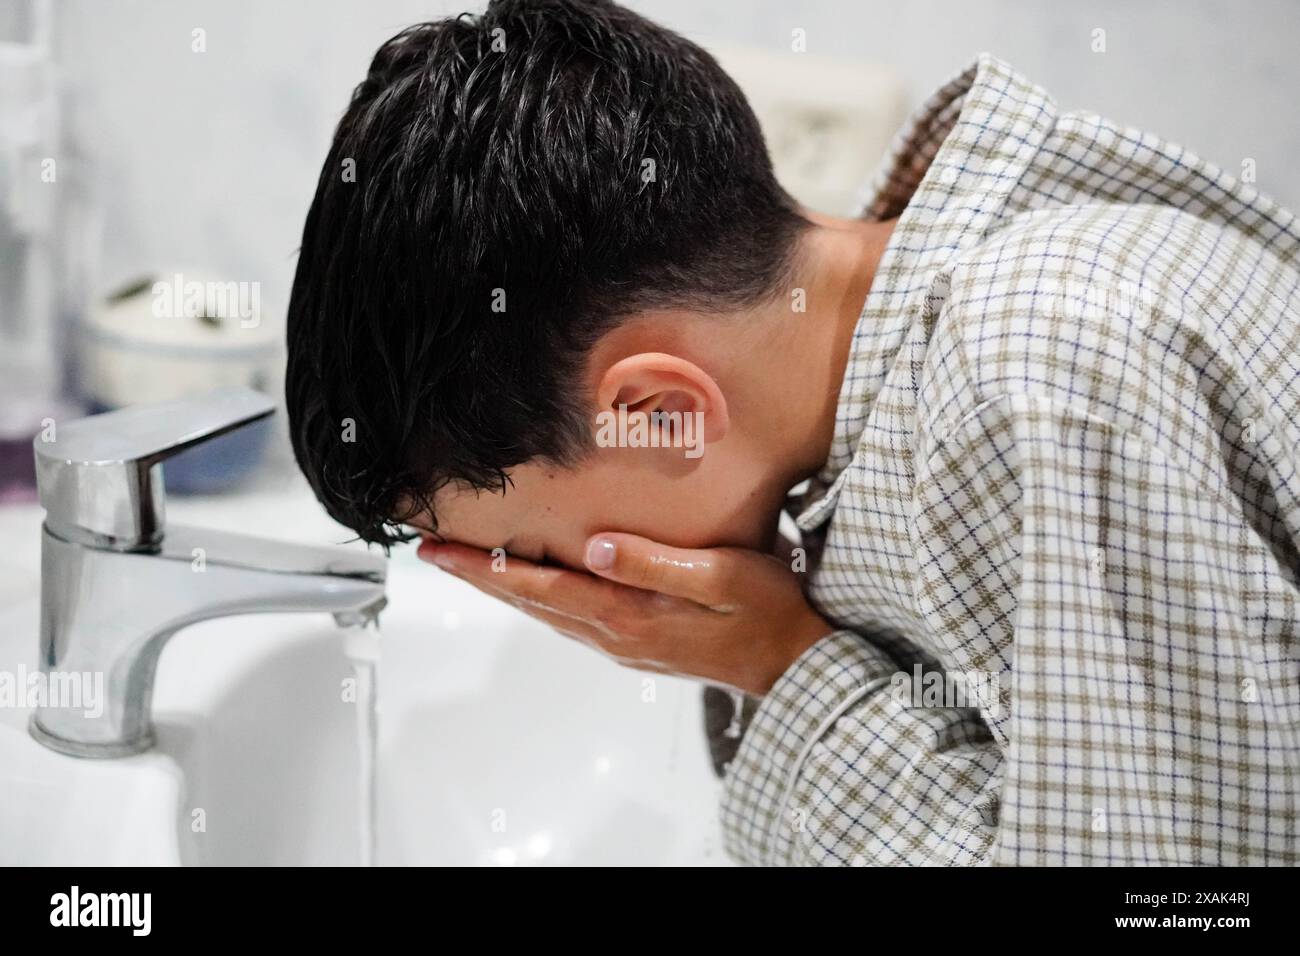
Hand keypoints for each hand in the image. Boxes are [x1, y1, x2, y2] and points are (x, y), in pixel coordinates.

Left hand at [417, 533, 833, 695]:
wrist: (794, 665)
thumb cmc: (766, 613)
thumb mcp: (721, 576)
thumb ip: (654, 563)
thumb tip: (592, 548)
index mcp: (628, 613)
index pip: (538, 585)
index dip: (485, 567)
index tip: (440, 551)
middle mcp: (615, 634)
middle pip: (530, 602)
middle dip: (480, 574)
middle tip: (434, 551)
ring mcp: (624, 643)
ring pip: (547, 612)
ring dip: (505, 587)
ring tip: (471, 563)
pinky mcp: (637, 643)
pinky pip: (571, 618)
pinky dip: (539, 598)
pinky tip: (534, 585)